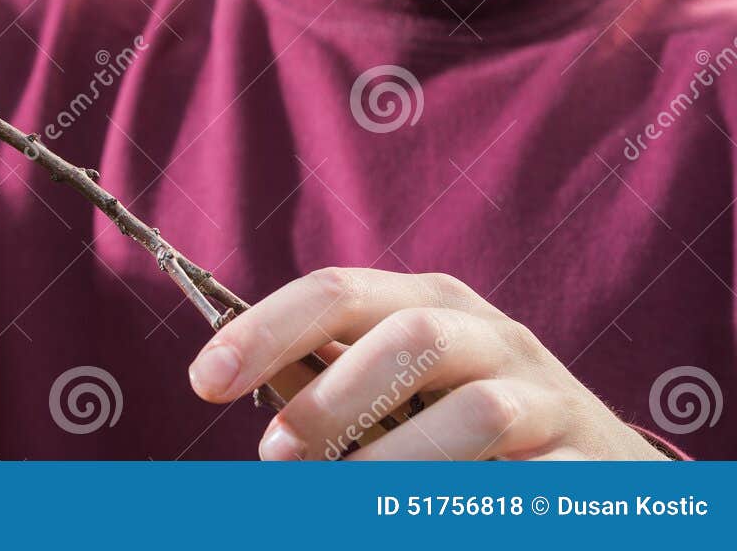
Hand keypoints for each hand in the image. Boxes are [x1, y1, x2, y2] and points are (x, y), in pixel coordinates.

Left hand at [186, 267, 666, 459]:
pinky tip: (430, 516)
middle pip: (409, 337)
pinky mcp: (590, 465)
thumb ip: (332, 390)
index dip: (265, 329)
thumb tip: (255, 419)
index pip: (337, 291)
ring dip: (397, 460)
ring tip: (345, 499)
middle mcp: (489, 334)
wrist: (601, 472)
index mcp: (427, 302)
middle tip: (277, 458)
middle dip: (332, 398)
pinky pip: (531, 484)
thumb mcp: (399, 393)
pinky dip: (469, 502)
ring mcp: (546, 396)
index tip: (206, 380)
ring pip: (476, 410)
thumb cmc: (468, 429)